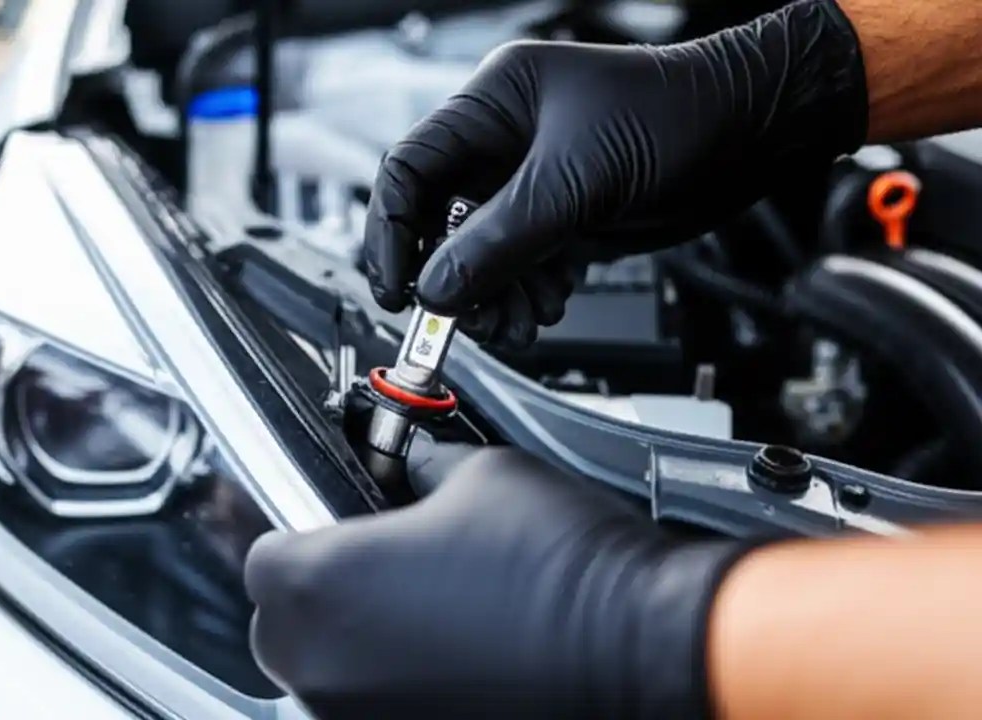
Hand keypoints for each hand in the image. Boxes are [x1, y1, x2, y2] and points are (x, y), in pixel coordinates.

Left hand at [244, 443, 750, 718]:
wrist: (646, 648)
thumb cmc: (565, 570)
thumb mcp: (477, 475)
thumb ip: (416, 473)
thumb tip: (409, 471)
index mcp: (319, 585)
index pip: (265, 553)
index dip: (307, 530)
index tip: (339, 524)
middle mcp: (323, 666)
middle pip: (286, 620)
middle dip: (328, 592)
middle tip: (390, 565)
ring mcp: (360, 719)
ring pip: (329, 672)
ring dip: (362, 642)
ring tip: (435, 613)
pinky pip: (375, 705)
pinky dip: (399, 684)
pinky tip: (457, 655)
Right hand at [363, 0, 867, 347]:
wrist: (752, 134)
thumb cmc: (678, 115)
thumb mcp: (576, 179)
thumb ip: (500, 238)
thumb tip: (436, 287)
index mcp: (492, 104)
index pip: (409, 169)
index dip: (392, 231)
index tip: (397, 285)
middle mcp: (503, 141)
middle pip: (439, 220)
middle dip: (450, 275)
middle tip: (463, 316)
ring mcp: (531, 181)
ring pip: (479, 253)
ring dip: (491, 295)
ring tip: (516, 321)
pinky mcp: (561, 216)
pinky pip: (518, 265)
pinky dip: (524, 293)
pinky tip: (546, 304)